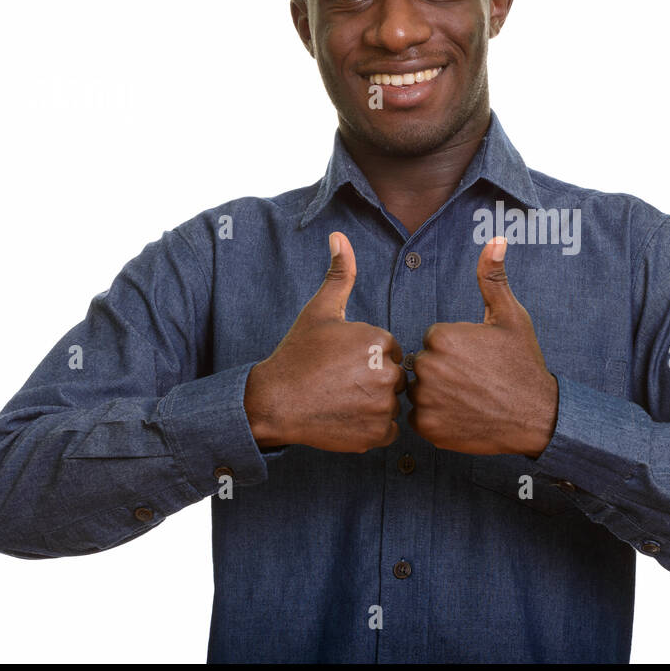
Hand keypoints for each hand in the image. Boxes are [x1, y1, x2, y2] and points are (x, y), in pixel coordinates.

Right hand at [244, 232, 406, 450]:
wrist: (274, 401)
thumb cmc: (298, 354)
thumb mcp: (320, 310)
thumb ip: (340, 274)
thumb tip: (339, 236)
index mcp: (380, 340)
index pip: (392, 350)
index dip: (368, 356)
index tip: (343, 361)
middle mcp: (387, 373)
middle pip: (395, 376)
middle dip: (373, 379)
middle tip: (341, 382)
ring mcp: (382, 406)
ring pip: (392, 403)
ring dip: (374, 404)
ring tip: (342, 399)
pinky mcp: (376, 434)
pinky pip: (389, 430)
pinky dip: (371, 427)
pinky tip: (347, 417)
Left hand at [409, 237, 558, 456]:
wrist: (536, 416)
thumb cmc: (523, 364)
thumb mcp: (510, 316)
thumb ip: (492, 278)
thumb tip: (495, 239)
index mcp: (442, 337)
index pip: (434, 338)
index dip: (457, 348)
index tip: (479, 358)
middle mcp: (428, 367)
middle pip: (424, 363)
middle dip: (445, 369)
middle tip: (476, 379)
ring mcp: (426, 400)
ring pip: (419, 390)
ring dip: (438, 394)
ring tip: (469, 397)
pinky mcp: (427, 428)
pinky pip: (419, 417)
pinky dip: (436, 418)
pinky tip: (462, 415)